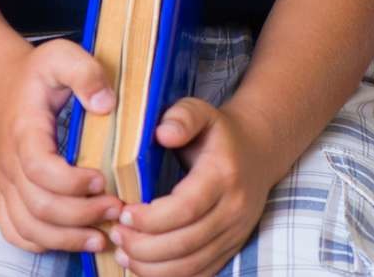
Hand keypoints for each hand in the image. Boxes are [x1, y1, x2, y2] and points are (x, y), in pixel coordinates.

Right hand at [0, 39, 122, 255]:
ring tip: (101, 236)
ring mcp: (2, 183)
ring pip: (26, 227)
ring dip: (64, 238)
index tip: (104, 179)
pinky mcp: (2, 194)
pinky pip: (15, 231)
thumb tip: (106, 104)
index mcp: (24, 131)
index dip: (72, 182)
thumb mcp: (62, 55)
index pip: (40, 169)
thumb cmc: (35, 72)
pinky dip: (42, 243)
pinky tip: (73, 239)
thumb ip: (85, 74)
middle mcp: (7, 164)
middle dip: (80, 215)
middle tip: (116, 209)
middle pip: (37, 206)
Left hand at [110, 98, 272, 276]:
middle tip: (115, 233)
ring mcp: (235, 233)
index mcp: (224, 175)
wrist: (258, 151)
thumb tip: (163, 134)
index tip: (123, 213)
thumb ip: (182, 117)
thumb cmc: (218, 134)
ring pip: (189, 267)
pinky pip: (198, 275)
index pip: (185, 209)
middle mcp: (234, 209)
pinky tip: (142, 265)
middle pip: (183, 244)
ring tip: (123, 252)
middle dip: (141, 246)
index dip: (149, 219)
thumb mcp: (202, 112)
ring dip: (149, 267)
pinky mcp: (232, 249)